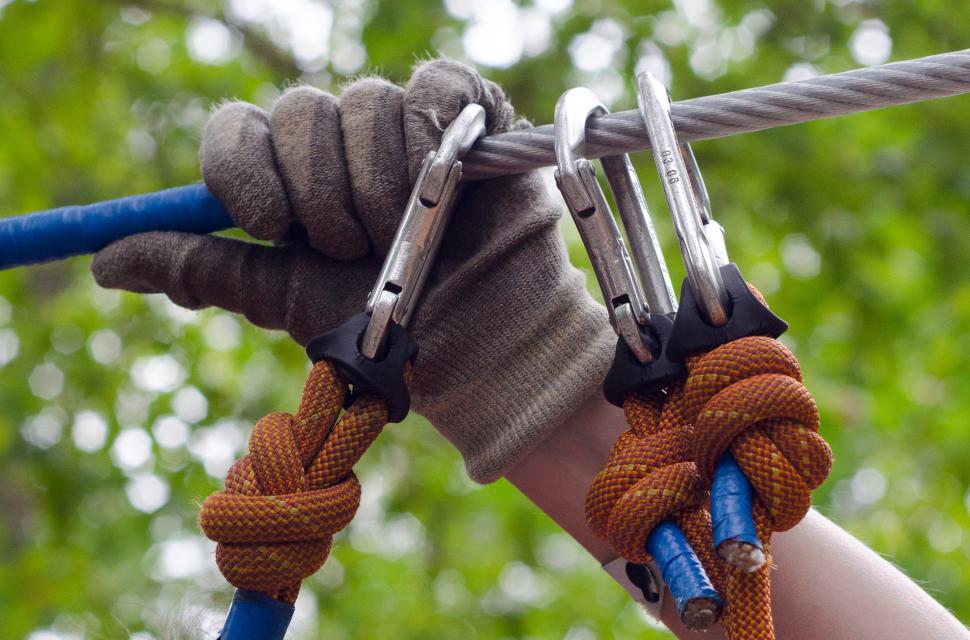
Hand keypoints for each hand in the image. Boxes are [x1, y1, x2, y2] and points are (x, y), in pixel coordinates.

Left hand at [92, 59, 614, 482]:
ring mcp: (400, 122)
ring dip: (382, 184)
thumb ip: (201, 268)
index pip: (236, 131)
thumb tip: (104, 263)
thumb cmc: (380, 326)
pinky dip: (435, 135)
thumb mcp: (279, 297)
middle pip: (298, 113)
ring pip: (364, 103)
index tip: (269, 224)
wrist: (473, 338)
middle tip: (352, 247)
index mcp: (288, 179)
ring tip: (414, 236)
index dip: (243, 171)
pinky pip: (431, 88)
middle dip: (321, 193)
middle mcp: (337, 142)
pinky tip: (449, 180)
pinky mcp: (465, 111)